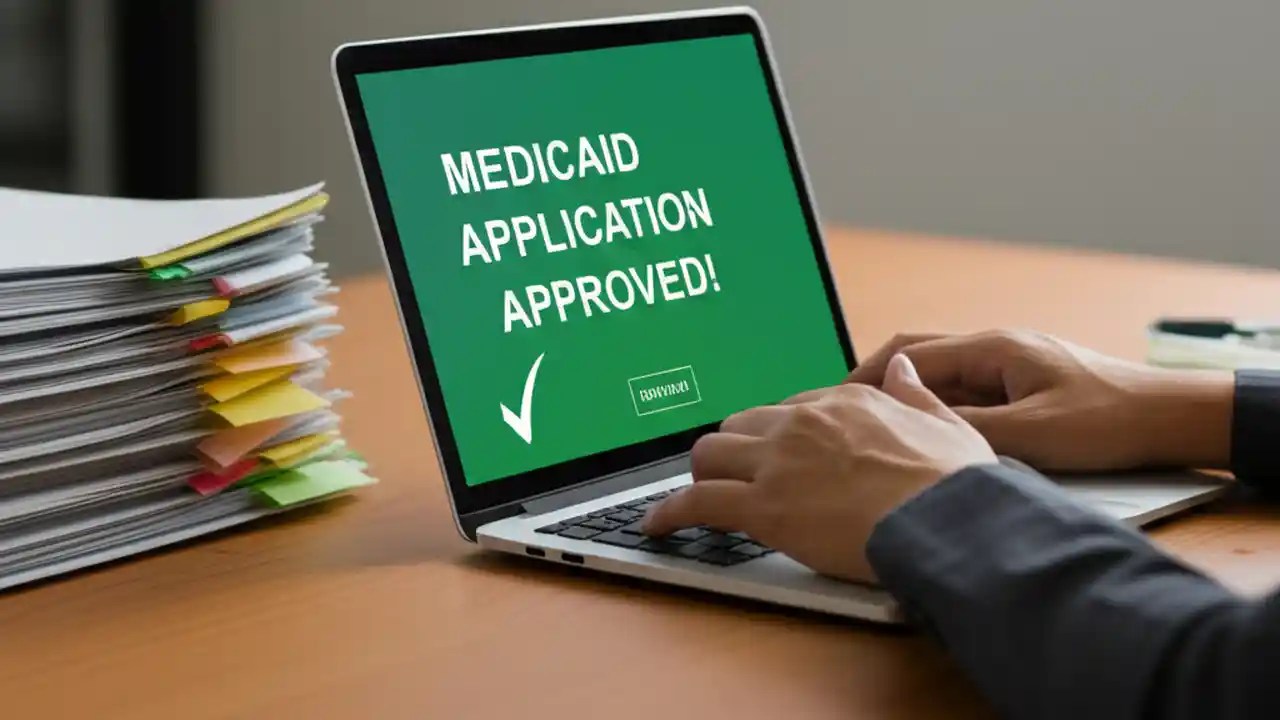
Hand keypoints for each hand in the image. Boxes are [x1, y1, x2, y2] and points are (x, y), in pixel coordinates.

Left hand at [643, 355, 994, 582]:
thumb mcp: (947, 424)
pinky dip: (671, 513)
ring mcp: (779, 463)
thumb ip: (915, 394)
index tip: (776, 449)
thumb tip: (902, 367)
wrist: (951, 523)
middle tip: (735, 472)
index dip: (779, 433)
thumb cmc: (959, 486)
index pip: (790, 407)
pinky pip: (697, 502)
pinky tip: (658, 525)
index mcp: (846, 401)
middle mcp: (804, 423)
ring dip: (704, 473)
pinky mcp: (762, 507)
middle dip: (735, 448)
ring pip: (710, 454)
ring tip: (700, 492)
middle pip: (741, 424)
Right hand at [846, 330, 1233, 470]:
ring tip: (874, 429)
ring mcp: (1008, 365)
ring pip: (939, 376)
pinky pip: (964, 392)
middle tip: (842, 413)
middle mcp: (995, 348)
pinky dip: (935, 409)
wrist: (1169, 417)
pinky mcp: (1021, 386)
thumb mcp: (1031, 434)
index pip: (907, 356)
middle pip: (915, 357)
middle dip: (874, 383)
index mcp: (991, 348)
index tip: (832, 404)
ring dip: (905, 397)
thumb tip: (909, 425)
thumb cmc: (1108, 421)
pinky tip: (925, 436)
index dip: (864, 380)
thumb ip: (966, 427)